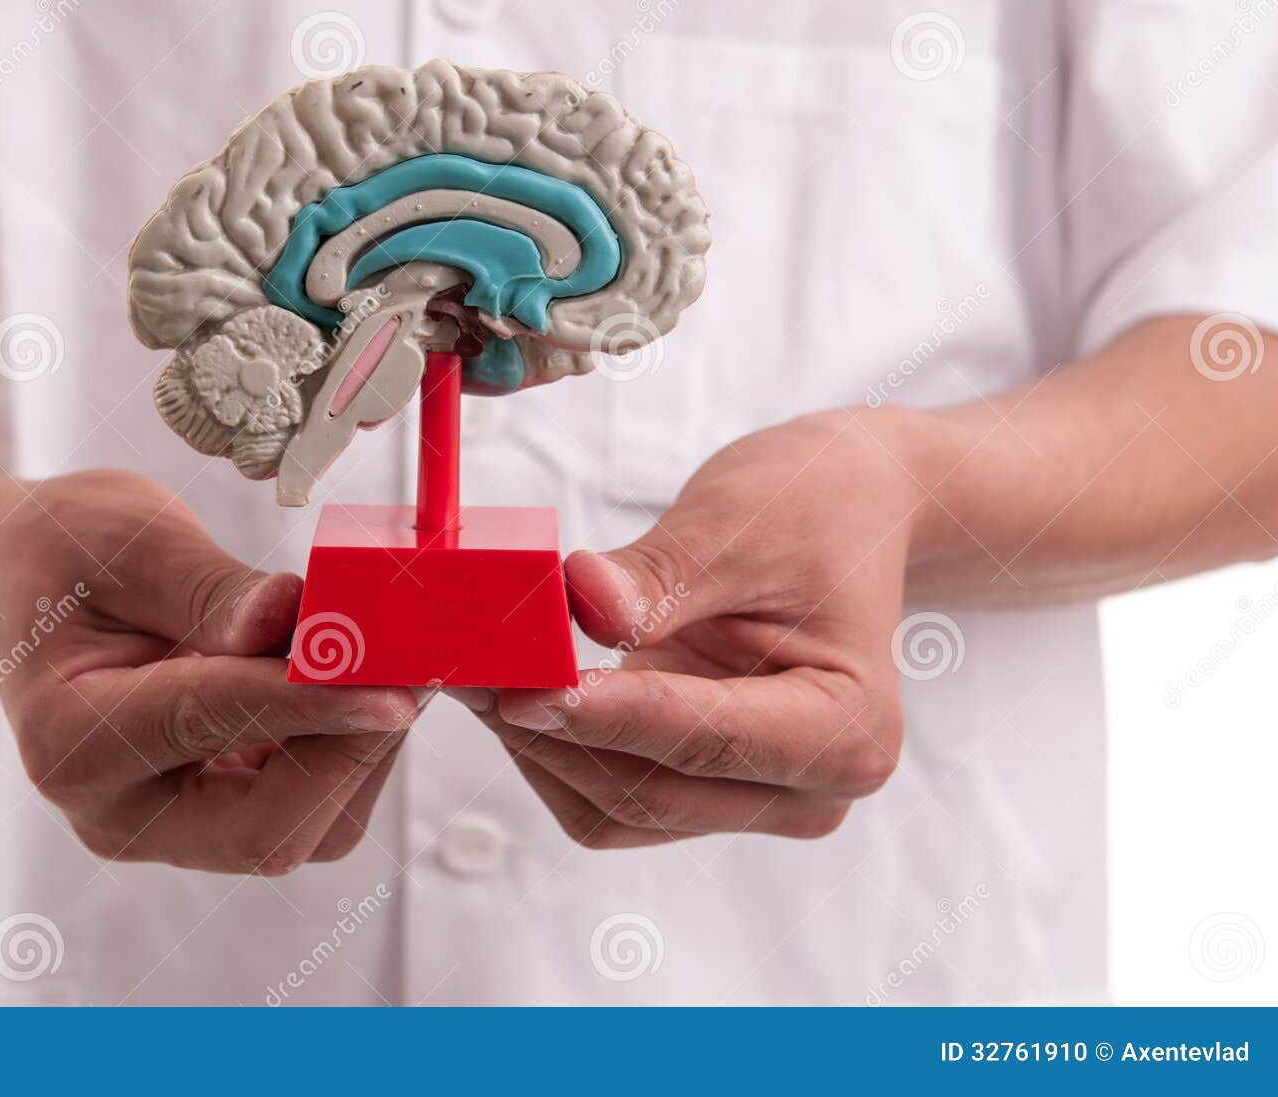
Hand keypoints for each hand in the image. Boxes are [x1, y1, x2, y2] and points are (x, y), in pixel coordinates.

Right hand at [0, 470, 418, 873]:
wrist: (36, 584)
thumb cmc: (68, 554)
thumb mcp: (130, 542)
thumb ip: (211, 589)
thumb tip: (292, 616)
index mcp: (70, 742)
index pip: (205, 724)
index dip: (308, 704)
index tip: (394, 689)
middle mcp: (117, 811)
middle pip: (265, 827)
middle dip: (349, 749)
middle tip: (414, 666)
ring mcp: (168, 828)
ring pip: (300, 830)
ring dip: (359, 751)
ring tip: (384, 660)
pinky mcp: (216, 818)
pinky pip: (305, 809)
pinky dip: (346, 748)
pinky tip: (358, 679)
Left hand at [476, 410, 927, 847]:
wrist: (846, 517)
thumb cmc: (815, 510)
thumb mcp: (742, 524)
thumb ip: (662, 577)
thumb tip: (581, 600)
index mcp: (848, 729)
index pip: (708, 738)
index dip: (607, 716)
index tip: (524, 687)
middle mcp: (809, 790)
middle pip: (653, 790)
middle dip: (554, 731)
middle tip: (469, 668)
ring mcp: (755, 799)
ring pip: (618, 807)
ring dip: (540, 747)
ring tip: (478, 673)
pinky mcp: (703, 789)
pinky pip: (609, 796)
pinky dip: (554, 750)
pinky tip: (518, 691)